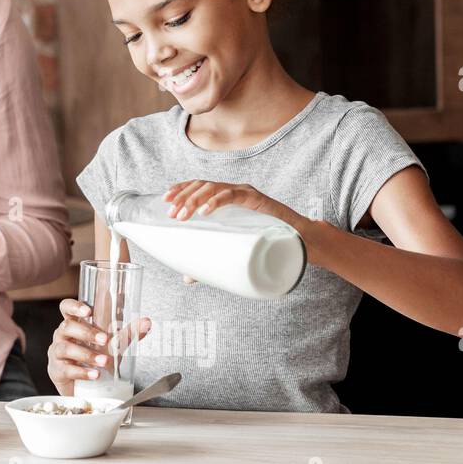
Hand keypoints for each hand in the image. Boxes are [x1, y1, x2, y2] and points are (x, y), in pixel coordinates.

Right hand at [47, 298, 151, 396]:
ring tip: (104, 361)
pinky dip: (82, 372)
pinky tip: (94, 375)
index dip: (74, 307)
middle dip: (87, 332)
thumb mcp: (112, 345)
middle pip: (67, 326)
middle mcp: (63, 336)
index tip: (88, 311)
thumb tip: (147, 322)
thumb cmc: (94, 359)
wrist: (83, 387)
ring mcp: (57, 353)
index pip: (66, 308)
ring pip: (66, 348)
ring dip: (87, 354)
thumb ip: (127, 334)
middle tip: (104, 340)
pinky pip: (66, 369)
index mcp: (74, 324)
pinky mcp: (57, 371)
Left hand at [163, 180, 303, 284]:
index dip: (180, 189)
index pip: (197, 185)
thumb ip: (212, 261)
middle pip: (201, 185)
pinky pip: (232, 195)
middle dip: (183, 197)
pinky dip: (216, 201)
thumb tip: (187, 278)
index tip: (164, 200)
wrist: (298, 240)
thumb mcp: (233, 249)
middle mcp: (232, 190)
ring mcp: (244, 192)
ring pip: (213, 187)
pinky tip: (205, 211)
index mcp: (224, 197)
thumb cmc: (264, 241)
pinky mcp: (257, 198)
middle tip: (172, 214)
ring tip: (184, 215)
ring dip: (195, 200)